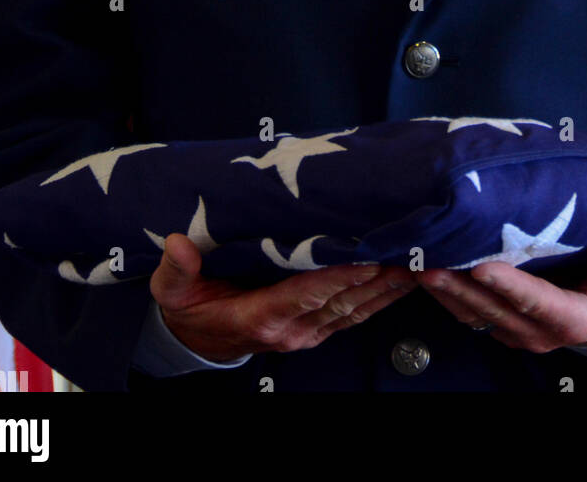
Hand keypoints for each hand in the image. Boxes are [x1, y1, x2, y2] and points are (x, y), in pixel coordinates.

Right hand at [150, 233, 415, 361]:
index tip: (368, 257)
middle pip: (341, 301)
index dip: (339, 276)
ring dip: (387, 288)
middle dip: (378, 277)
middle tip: (406, 248)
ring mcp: (305, 333)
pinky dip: (379, 298)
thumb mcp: (170, 292)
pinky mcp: (314, 331)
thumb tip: (179, 244)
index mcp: (259, 316)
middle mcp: (289, 328)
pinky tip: (399, 280)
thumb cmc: (189, 310)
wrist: (194, 342)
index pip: (307, 294)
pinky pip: (353, 315)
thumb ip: (176, 269)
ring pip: (354, 310)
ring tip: (415, 260)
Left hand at [415, 237, 586, 352]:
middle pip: (492, 308)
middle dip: (458, 285)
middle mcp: (536, 329)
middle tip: (429, 260)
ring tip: (415, 262)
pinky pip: (466, 309)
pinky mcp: (498, 320)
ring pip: (471, 311)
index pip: (536, 302)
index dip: (508, 286)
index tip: (482, 267)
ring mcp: (513, 328)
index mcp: (571, 318)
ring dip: (442, 289)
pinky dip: (443, 291)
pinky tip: (423, 267)